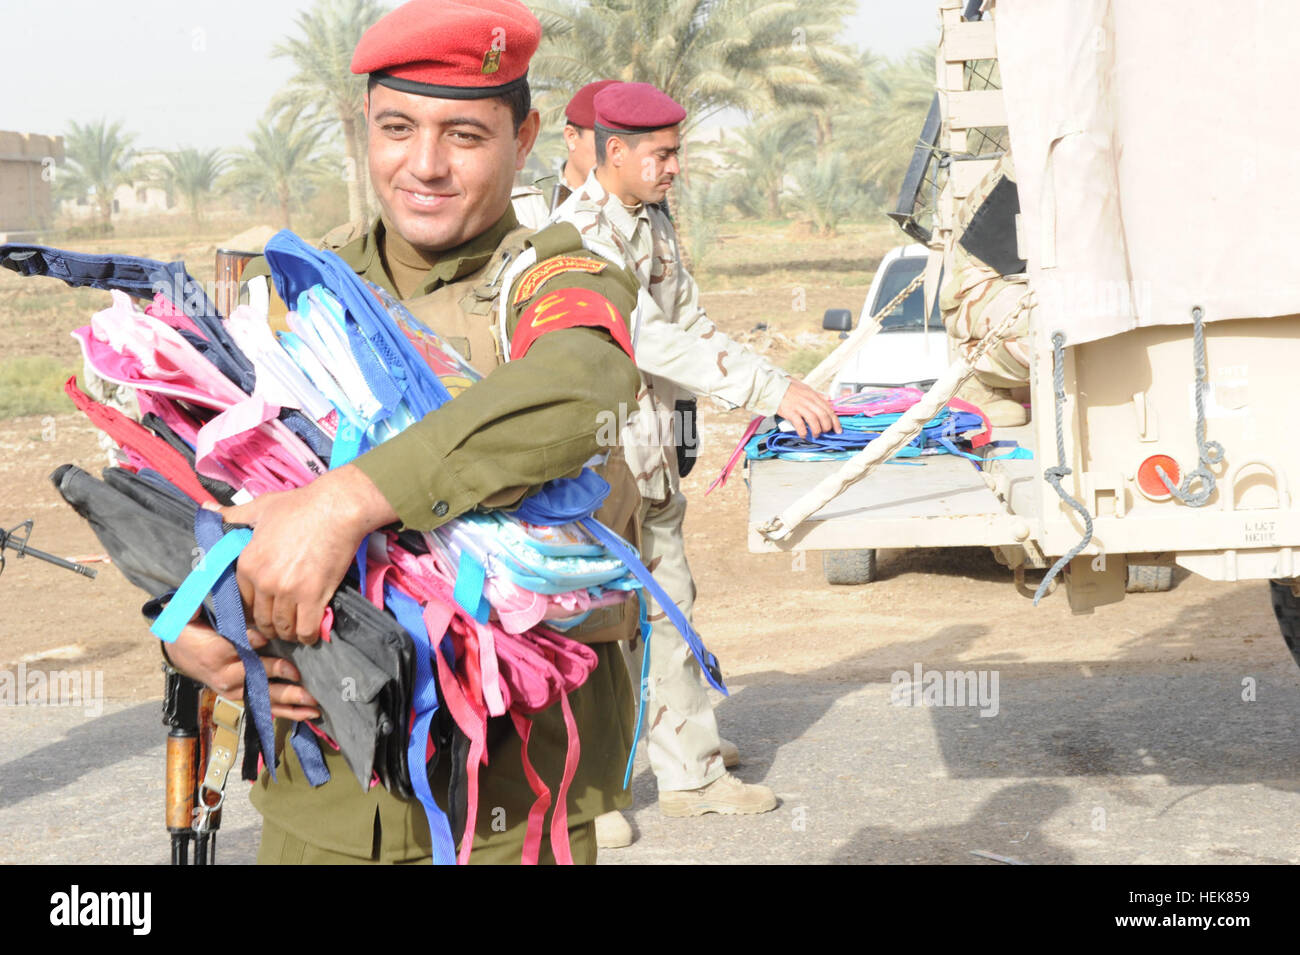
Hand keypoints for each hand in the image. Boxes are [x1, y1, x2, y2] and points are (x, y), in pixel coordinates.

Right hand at [164, 621, 320, 720]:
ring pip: (264, 697)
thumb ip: (197, 614)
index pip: (237, 647)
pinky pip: (265, 706)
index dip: (252, 642)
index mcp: (216, 653)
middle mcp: (226, 675)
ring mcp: (234, 689)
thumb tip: (200, 609)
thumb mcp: (190, 619)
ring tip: (313, 707)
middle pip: (256, 679)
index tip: (265, 639)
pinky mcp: (240, 696)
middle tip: (303, 684)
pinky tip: (306, 713)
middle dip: (281, 683)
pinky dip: (287, 711)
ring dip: (290, 703)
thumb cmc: (193, 632)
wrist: (180, 653)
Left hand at [215, 464, 395, 644]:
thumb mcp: (260, 507)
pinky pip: (305, 629)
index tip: (262, 611)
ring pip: (282, 628)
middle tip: (279, 624)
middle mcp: (264, 582)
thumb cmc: (299, 505)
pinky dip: (307, 635)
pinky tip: (310, 632)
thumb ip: (232, 515)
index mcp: (248, 563)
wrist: (337, 507)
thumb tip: (206, 507)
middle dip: (269, 625)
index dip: (251, 611)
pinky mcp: (314, 596)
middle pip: (261, 619)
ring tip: (294, 629)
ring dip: (288, 632)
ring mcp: (289, 591)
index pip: (241, 603)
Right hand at [776, 379, 840, 439]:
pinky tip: (803, 435)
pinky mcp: (790, 411)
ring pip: (814, 420)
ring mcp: (799, 406)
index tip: (838, 430)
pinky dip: (803, 431)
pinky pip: (800, 424)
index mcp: (813, 396)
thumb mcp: (806, 388)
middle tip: (826, 432)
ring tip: (815, 435)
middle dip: (827, 427)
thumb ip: (818, 394)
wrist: (774, 387)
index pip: (829, 409)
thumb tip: (828, 397)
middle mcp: (808, 401)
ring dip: (816, 430)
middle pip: (823, 416)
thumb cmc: (789, 388)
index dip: (835, 421)